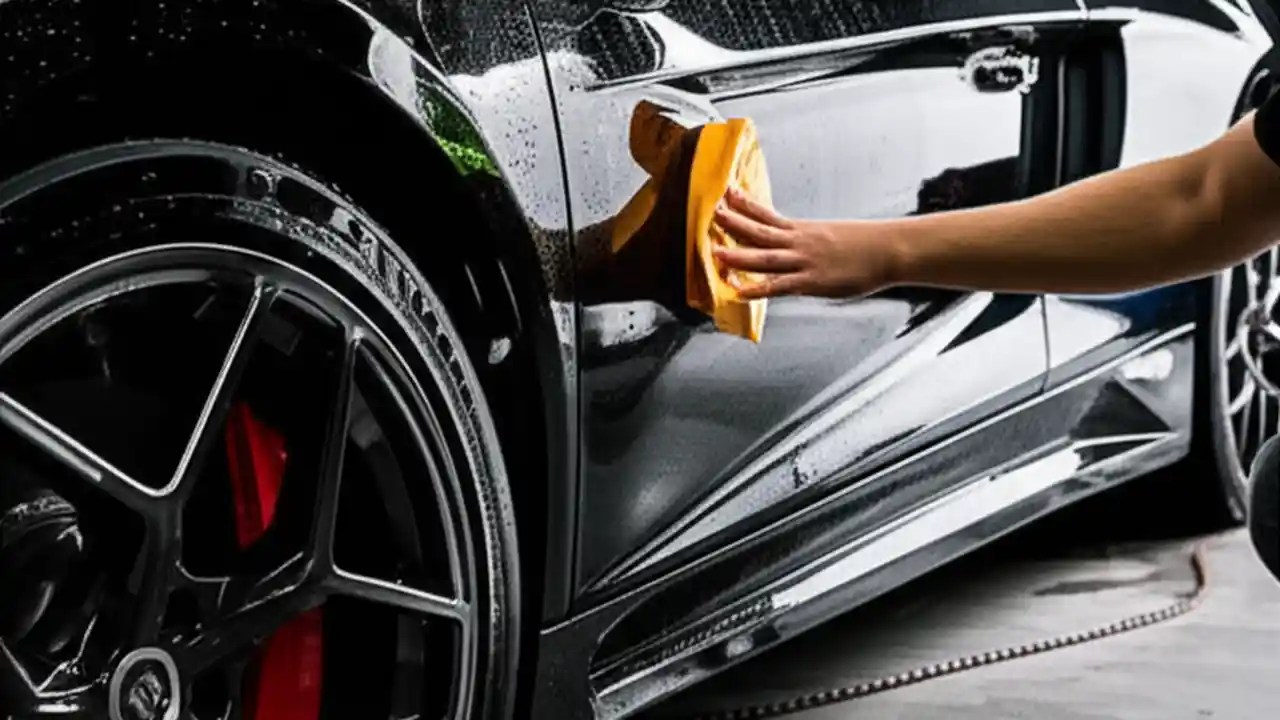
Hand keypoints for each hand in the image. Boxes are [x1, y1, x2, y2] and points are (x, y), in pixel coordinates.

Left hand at [712, 188, 899, 299]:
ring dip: (739, 255)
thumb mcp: (831, 235)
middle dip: (733, 223)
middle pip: (759, 230)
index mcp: (802, 229)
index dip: (744, 204)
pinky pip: (779, 286)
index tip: (725, 192)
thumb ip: (807, 240)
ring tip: (715, 252)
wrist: (889, 250)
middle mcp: (799, 242)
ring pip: (765, 256)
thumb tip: (792, 243)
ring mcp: (805, 261)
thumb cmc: (864, 245)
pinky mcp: (812, 281)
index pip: (767, 213)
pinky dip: (758, 288)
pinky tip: (740, 291)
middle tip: (710, 213)